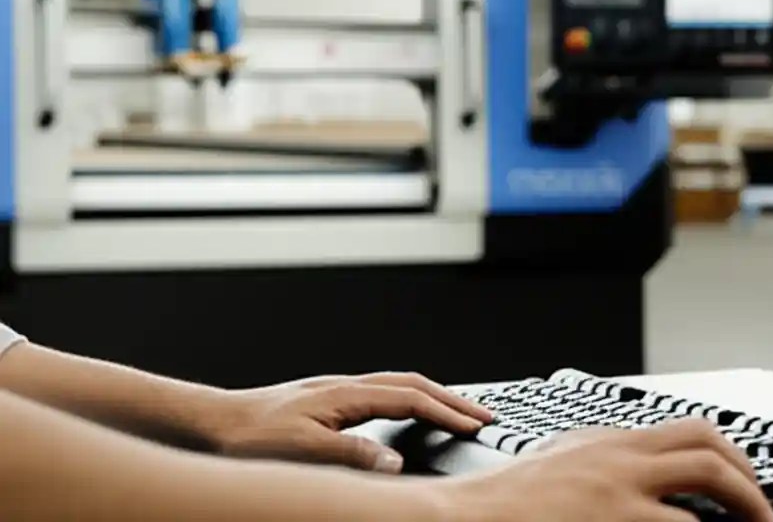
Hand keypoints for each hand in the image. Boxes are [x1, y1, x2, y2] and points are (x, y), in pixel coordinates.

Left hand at [212, 373, 491, 473]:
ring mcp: (339, 389)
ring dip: (434, 396)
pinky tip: (410, 413)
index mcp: (347, 393)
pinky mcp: (330, 399)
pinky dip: (411, 399)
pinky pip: (384, 392)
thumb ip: (352, 455)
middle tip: (483, 416)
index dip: (447, 412)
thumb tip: (396, 462)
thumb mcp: (303, 450)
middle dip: (452, 398)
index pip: (411, 399)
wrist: (214, 422)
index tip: (474, 426)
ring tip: (458, 410)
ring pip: (400, 385)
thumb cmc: (251, 435)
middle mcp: (346, 385)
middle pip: (413, 384)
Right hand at [438, 419, 772, 521]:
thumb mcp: (558, 462)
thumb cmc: (502, 501)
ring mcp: (621, 492)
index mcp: (611, 443)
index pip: (688, 433)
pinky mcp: (615, 520)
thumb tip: (632, 469)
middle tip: (763, 510)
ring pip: (708, 480)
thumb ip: (599, 460)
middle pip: (708, 448)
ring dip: (745, 505)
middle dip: (748, 479)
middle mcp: (622, 458)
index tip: (743, 482)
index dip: (728, 457)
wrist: (460, 517)